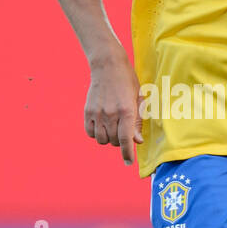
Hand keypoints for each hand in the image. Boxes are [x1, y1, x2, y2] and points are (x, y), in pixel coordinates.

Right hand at [84, 50, 143, 164]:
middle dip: (120, 142)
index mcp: (126, 110)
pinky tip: (101, 126)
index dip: (128, 154)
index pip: (125, 140)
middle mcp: (111, 113)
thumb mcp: (138, 99)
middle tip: (123, 131)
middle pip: (113, 141)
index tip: (129, 162)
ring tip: (112, 128)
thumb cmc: (127, 81)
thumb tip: (137, 141)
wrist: (108, 65)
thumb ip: (137, 122)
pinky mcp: (88, 111)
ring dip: (108, 139)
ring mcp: (97, 113)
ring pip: (101, 139)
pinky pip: (90, 132)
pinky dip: (96, 134)